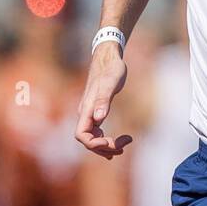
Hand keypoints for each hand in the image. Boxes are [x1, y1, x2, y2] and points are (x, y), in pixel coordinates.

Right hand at [74, 43, 132, 158]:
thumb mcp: (110, 83)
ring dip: (107, 146)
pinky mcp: (96, 112)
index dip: (93, 144)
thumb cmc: (110, 69)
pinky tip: (116, 144)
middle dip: (105, 147)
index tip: (109, 143)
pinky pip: (97, 132)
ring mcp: (90, 114)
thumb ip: (103, 101)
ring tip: (124, 145)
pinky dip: (106, 141)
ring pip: (93, 138)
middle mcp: (86, 114)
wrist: (108, 57)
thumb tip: (99, 119)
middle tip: (125, 144)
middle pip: (88, 140)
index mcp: (86, 109)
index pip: (81, 135)